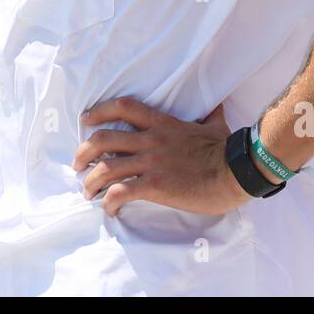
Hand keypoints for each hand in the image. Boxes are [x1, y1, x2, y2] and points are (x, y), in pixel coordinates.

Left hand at [72, 96, 251, 216]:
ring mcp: (152, 162)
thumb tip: (218, 104)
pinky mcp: (156, 185)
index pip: (123, 107)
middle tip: (77, 163)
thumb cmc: (227, 150)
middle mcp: (151, 140)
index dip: (99, 111)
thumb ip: (210, 115)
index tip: (85, 120)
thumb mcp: (215, 125)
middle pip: (104, 138)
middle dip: (84, 151)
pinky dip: (109, 202)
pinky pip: (122, 192)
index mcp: (162, 124)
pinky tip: (109, 210)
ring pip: (106, 167)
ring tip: (86, 192)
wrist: (236, 171)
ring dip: (90, 181)